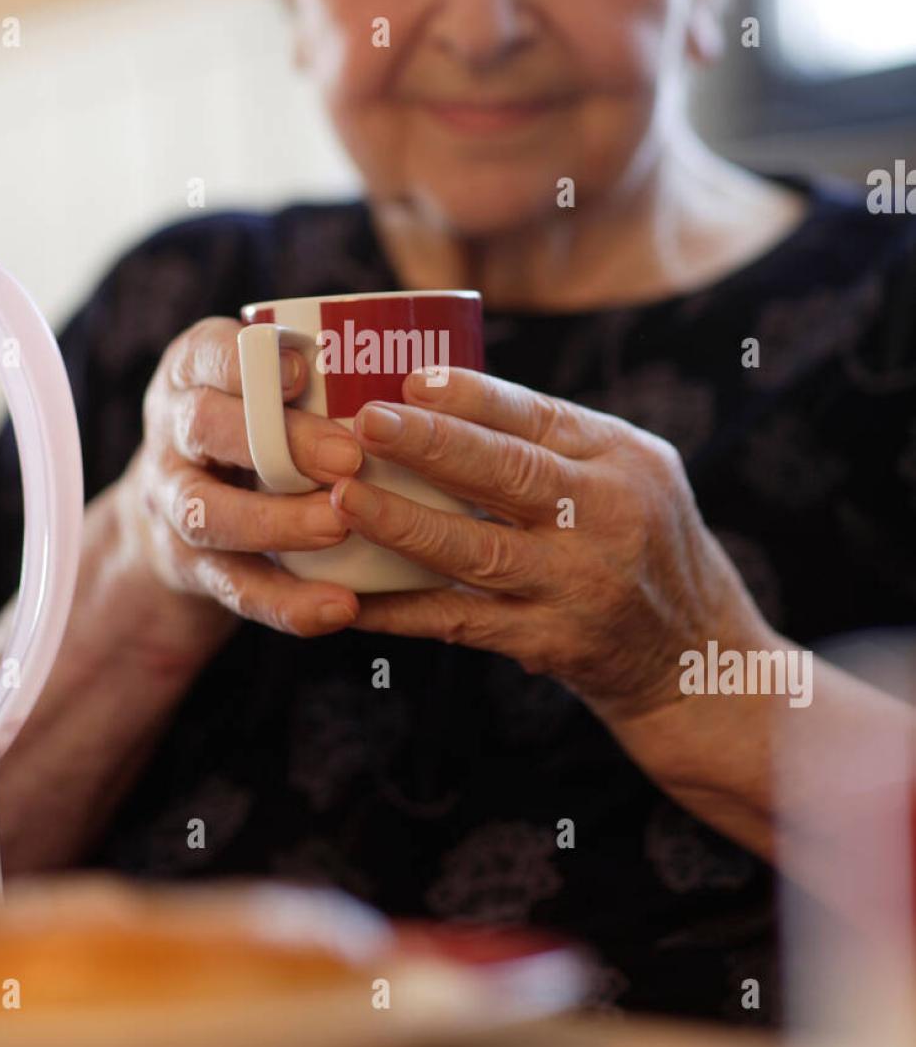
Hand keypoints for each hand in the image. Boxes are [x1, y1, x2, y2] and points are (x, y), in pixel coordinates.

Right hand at [115, 316, 365, 648]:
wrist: (184, 503)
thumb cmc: (259, 421)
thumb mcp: (270, 381)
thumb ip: (321, 372)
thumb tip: (432, 367)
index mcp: (195, 369)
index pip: (209, 355)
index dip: (251, 365)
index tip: (305, 375)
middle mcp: (173, 430)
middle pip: (206, 428)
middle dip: (277, 442)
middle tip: (347, 458)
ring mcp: (173, 501)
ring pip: (209, 515)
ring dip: (278, 523)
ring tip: (340, 528)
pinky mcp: (190, 565)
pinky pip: (235, 587)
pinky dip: (287, 602)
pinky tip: (339, 607)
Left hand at [329, 368, 766, 723]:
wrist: (702, 666)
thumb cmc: (647, 553)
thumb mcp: (633, 480)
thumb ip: (559, 447)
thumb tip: (443, 403)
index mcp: (624, 460)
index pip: (539, 415)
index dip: (470, 396)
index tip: (410, 381)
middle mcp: (609, 516)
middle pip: (509, 473)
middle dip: (431, 445)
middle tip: (365, 423)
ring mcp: (583, 584)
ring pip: (479, 550)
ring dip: (405, 525)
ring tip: (345, 500)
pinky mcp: (557, 643)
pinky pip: (464, 622)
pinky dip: (405, 610)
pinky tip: (354, 598)